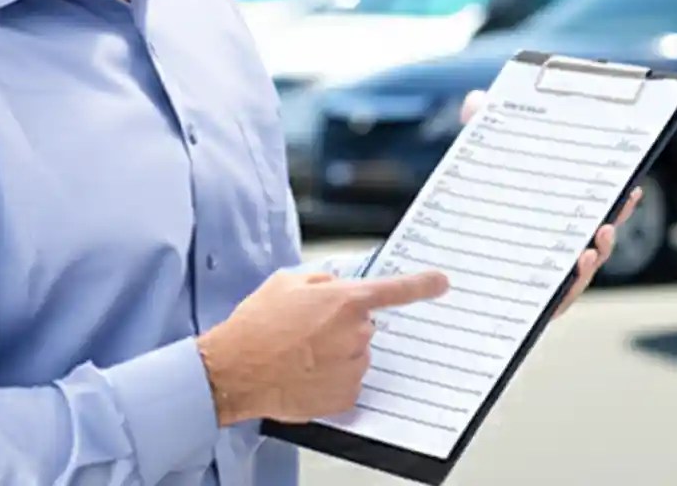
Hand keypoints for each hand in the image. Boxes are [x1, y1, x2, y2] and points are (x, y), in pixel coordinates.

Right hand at [197, 269, 448, 425]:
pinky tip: (304, 374)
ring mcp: (352, 367)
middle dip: (342, 326)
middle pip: (364, 326)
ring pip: (356, 355)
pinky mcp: (344, 395)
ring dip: (336, 354)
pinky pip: (347, 382)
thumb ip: (320, 281)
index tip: (441, 283)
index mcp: (345, 301)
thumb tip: (333, 287)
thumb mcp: (285, 283)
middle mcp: (355, 334)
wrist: (235, 370)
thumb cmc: (256, 326)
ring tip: (299, 354)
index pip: (395, 291)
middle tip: (307, 330)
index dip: (422, 285)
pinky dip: (330, 379)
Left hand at [460, 90, 641, 319]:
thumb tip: (477, 99)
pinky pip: (555, 301)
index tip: (630, 184)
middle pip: (593, 241)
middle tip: (624, 199)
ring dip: (598, 253)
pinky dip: (571, 284)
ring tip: (600, 233)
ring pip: (581, 272)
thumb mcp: (468, 172)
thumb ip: (476, 134)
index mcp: (545, 225)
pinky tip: (576, 262)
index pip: (588, 212)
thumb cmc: (458, 217)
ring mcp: (540, 283)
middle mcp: (550, 256)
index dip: (614, 202)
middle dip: (615, 220)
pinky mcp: (525, 308)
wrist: (426, 272)